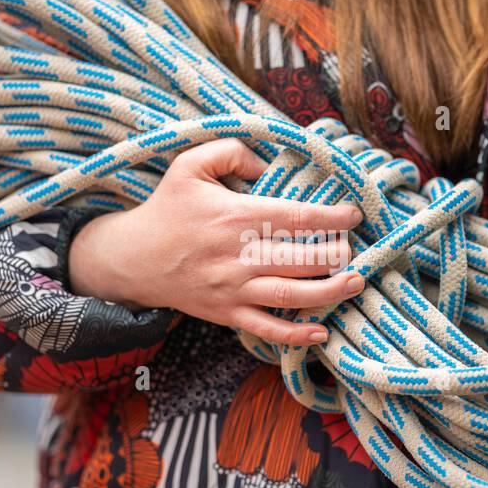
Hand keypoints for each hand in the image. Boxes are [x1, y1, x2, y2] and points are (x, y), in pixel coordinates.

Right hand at [67, 138, 363, 346]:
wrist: (132, 259)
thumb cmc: (168, 209)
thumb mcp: (190, 164)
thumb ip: (230, 152)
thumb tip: (266, 164)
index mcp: (235, 216)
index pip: (297, 217)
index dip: (332, 216)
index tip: (353, 214)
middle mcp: (239, 255)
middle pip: (301, 259)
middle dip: (336, 255)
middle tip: (355, 250)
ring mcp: (234, 289)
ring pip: (291, 296)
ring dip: (329, 292)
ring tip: (354, 283)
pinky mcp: (227, 314)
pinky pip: (266, 329)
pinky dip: (295, 335)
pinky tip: (321, 332)